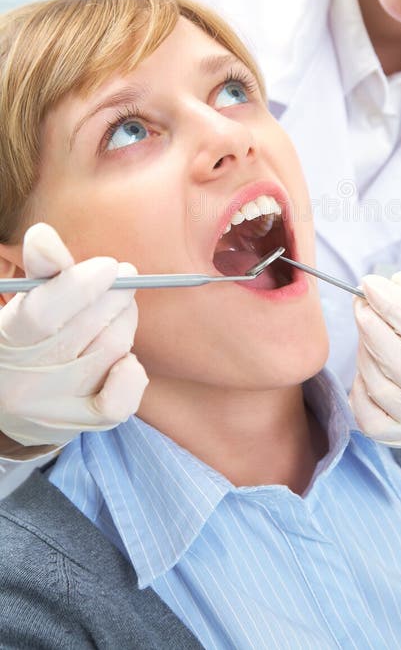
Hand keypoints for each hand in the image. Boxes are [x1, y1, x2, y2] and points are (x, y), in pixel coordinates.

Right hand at [0, 223, 147, 449]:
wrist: (13, 402)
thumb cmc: (28, 338)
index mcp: (8, 339)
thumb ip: (42, 268)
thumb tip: (43, 235)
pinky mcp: (82, 423)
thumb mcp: (26, 300)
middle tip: (124, 275)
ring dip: (124, 321)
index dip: (80, 286)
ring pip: (111, 351)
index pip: (42, 313)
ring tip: (119, 308)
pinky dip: (131, 375)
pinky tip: (127, 359)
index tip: (109, 266)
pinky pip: (119, 402)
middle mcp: (27, 378)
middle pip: (87, 329)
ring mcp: (56, 404)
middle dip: (115, 295)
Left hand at [350, 272, 400, 466]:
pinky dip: (359, 387)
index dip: (395, 308)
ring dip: (364, 352)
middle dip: (372, 327)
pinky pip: (368, 416)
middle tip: (361, 304)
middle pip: (400, 364)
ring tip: (367, 333)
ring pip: (380, 387)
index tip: (370, 284)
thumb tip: (396, 280)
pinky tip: (366, 369)